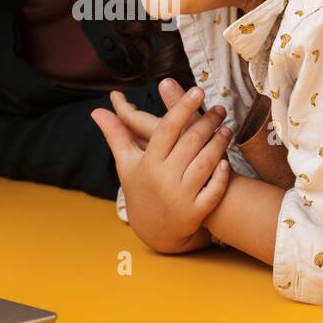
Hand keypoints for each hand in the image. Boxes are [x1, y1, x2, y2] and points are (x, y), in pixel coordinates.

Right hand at [91, 83, 232, 253]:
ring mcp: (182, 196)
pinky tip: (226, 160)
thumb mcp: (127, 164)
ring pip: (206, 163)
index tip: (198, 90)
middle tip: (219, 109)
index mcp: (148, 163)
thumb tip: (96, 111)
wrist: (153, 231)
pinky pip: (213, 190)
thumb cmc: (141, 190)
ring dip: (219, 143)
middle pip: (190, 142)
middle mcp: (164, 178)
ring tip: (226, 128)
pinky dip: (221, 175)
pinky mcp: (196, 212)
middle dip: (207, 122)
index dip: (182, 107)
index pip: (167, 128)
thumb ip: (116, 135)